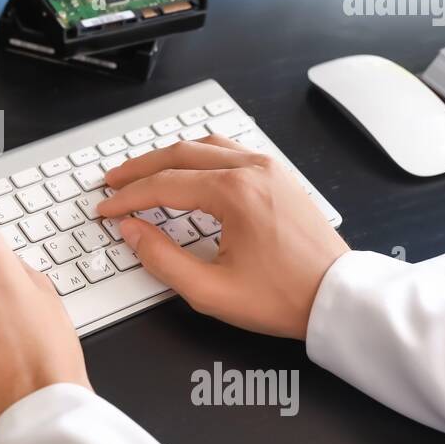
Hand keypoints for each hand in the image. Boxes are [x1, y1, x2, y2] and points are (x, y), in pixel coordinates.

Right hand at [97, 135, 347, 338]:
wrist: (338, 297)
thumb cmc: (283, 298)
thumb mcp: (211, 291)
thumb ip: (161, 259)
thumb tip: (131, 231)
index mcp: (234, 193)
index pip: (164, 185)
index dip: (127, 198)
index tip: (106, 209)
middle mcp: (251, 169)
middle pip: (179, 154)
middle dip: (139, 168)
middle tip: (112, 181)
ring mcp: (268, 168)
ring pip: (204, 145)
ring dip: (168, 157)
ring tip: (143, 173)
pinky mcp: (278, 175)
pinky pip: (229, 150)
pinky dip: (198, 155)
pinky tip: (186, 169)